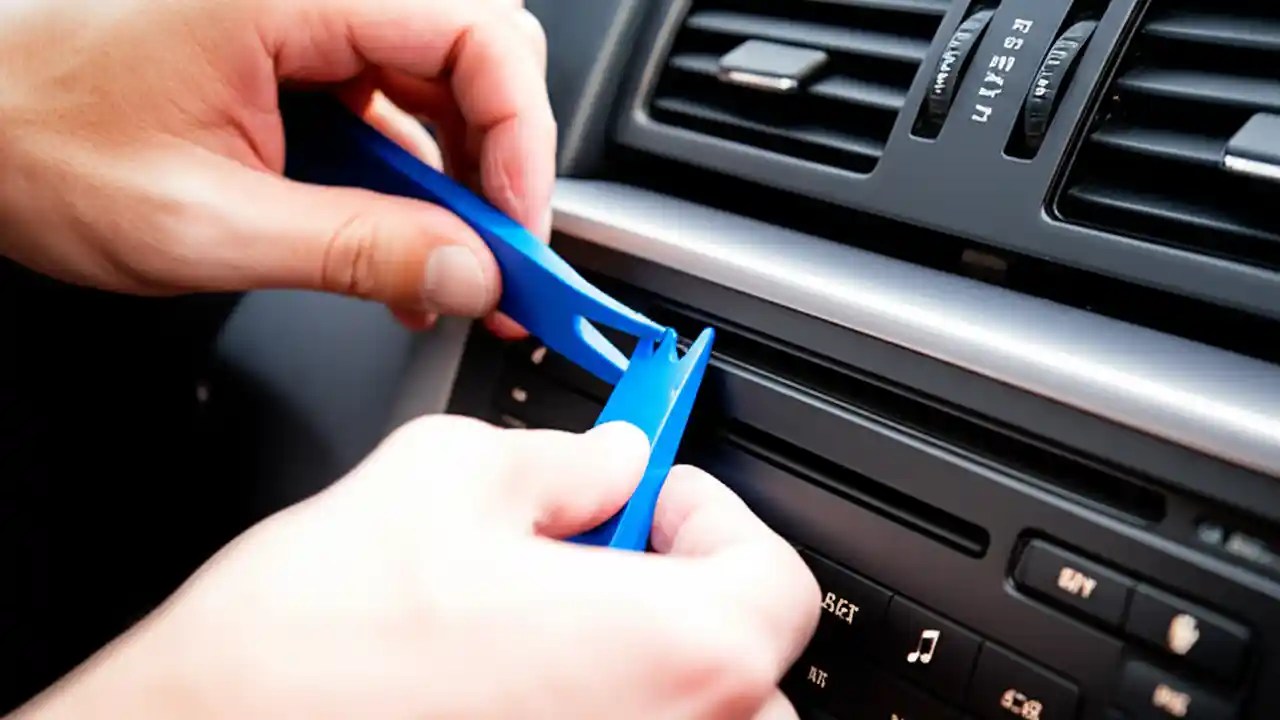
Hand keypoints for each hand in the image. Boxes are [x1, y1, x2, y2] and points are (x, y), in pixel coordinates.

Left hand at [0, 0, 555, 334]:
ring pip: (444, 86)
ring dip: (463, 181)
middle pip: (474, 53)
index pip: (472, 35)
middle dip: (502, 162)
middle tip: (502, 254)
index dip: (519, 137)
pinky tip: (404, 248)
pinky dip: (416, 183)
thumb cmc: (36, 143)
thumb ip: (354, 251)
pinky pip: (396, 109)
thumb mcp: (205, 225)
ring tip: (449, 268)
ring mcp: (306, 21)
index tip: (519, 227)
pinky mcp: (301, 58)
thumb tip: (467, 273)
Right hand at [12, 417, 819, 718]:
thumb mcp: (443, 478)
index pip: (778, 581)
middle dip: (676, 597)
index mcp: (675, 653)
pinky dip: (589, 711)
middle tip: (592, 562)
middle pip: (740, 663)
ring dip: (637, 669)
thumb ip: (561, 461)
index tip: (651, 504)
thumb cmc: (307, 647)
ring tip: (536, 634)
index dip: (714, 521)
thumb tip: (609, 463)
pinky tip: (505, 688)